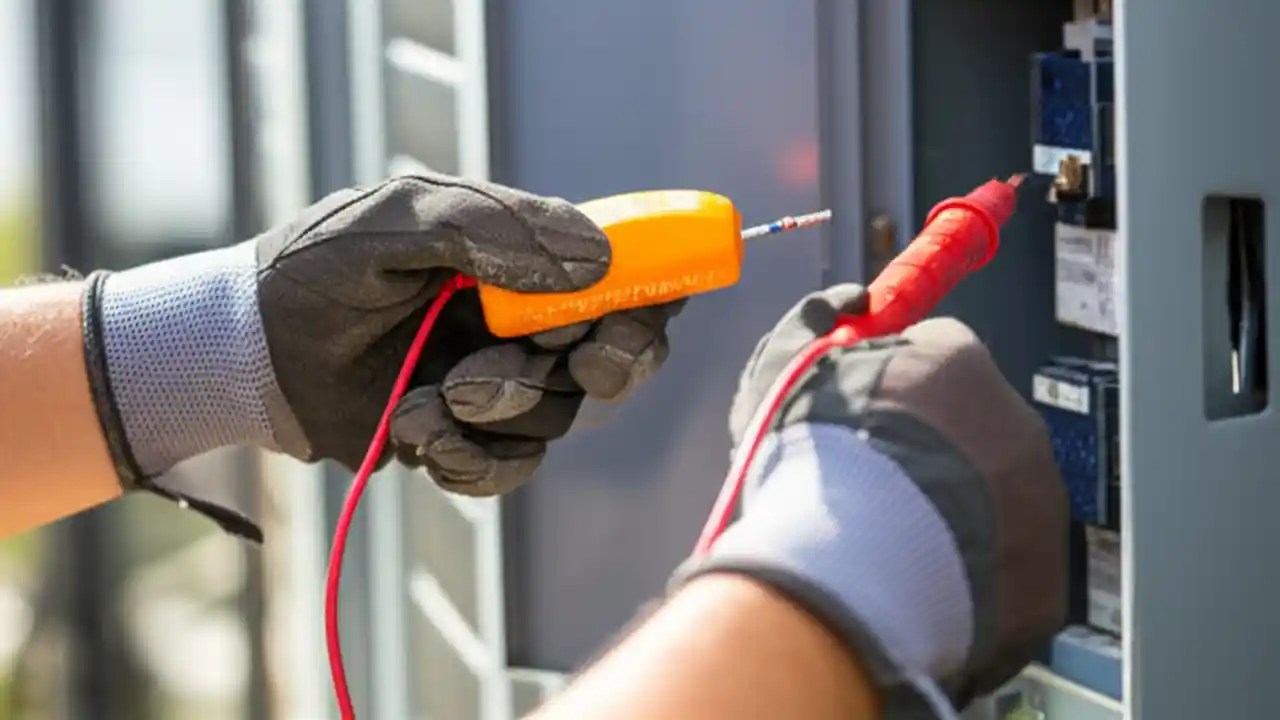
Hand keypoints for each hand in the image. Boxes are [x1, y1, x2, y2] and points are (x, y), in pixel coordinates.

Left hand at [82, 173, 680, 538]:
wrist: (250, 347)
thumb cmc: (320, 266)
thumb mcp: (399, 220)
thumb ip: (492, 228)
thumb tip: (595, 259)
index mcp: (525, 262)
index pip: (625, 276)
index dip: (650, 295)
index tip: (629, 310)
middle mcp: (527, 326)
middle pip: (618, 357)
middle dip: (604, 362)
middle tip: (567, 356)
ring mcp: (500, 388)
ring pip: (560, 416)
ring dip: (504, 406)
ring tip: (429, 396)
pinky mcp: (465, 443)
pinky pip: (510, 469)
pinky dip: (471, 460)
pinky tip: (414, 433)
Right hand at [677, 284, 1066, 715]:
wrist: (855, 574)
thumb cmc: (813, 462)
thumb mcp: (785, 372)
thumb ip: (813, 325)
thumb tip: (848, 303)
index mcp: (958, 361)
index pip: (939, 352)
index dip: (899, 382)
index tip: (867, 411)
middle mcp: (1017, 423)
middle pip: (976, 428)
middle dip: (932, 452)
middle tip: (874, 490)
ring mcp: (1041, 506)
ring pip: (995, 500)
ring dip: (952, 515)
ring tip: (889, 548)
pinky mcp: (1046, 582)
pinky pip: (1006, 571)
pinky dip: (969, 577)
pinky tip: (917, 587)